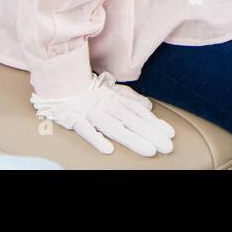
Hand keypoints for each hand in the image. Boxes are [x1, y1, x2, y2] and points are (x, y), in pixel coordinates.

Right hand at [31, 71, 175, 156]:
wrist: (61, 80)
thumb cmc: (89, 89)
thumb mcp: (113, 91)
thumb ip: (131, 100)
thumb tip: (149, 108)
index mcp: (117, 99)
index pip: (139, 113)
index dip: (155, 123)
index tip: (170, 134)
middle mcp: (107, 106)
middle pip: (132, 121)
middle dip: (151, 135)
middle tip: (167, 147)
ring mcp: (92, 113)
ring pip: (115, 127)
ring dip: (133, 139)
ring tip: (149, 151)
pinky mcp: (75, 119)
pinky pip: (86, 130)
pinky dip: (96, 138)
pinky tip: (108, 149)